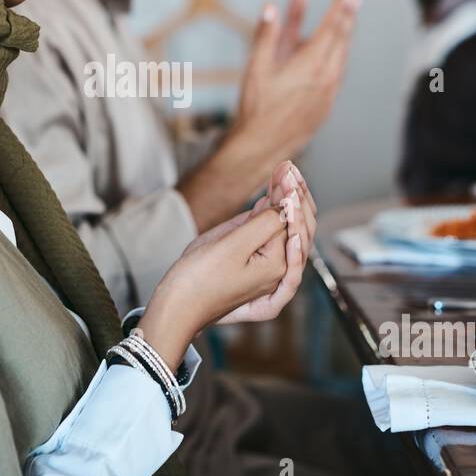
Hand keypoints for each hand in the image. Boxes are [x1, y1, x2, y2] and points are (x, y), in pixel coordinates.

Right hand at [140, 161, 315, 365]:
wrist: (175, 308)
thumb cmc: (198, 280)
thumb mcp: (231, 245)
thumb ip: (263, 223)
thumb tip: (285, 204)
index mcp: (279, 266)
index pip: (294, 221)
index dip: (290, 191)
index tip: (284, 168)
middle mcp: (280, 271)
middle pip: (300, 226)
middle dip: (295, 194)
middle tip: (285, 167)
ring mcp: (268, 272)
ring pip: (290, 231)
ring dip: (290, 203)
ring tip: (283, 175)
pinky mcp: (254, 269)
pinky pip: (273, 239)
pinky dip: (275, 217)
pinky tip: (269, 201)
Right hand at [233, 0, 359, 165]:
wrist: (261, 148)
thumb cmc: (255, 109)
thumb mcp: (255, 68)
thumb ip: (266, 37)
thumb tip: (270, 9)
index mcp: (311, 66)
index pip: (331, 29)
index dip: (341, 8)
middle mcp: (326, 79)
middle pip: (341, 40)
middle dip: (346, 16)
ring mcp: (328, 94)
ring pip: (341, 58)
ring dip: (342, 36)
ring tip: (341, 20)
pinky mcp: (325, 106)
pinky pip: (336, 74)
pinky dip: (336, 57)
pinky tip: (332, 52)